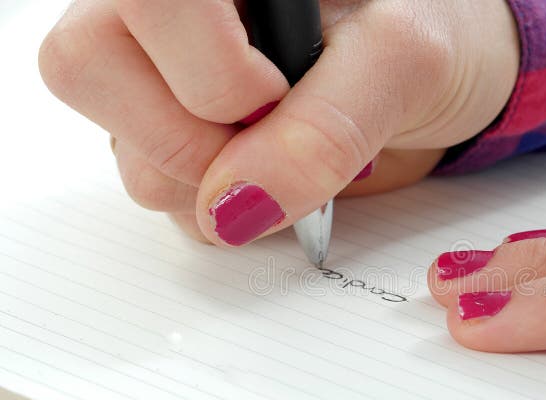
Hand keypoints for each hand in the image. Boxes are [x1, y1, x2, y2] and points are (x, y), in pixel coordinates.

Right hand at [39, 0, 519, 244]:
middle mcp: (163, 13)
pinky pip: (163, 196)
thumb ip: (325, 127)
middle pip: (89, 71)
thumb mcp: (402, 61)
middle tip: (281, 136)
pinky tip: (272, 176)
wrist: (435, 79)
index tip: (275, 95)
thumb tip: (235, 206)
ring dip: (218, 187)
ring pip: (128, 157)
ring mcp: (158, 76)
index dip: (206, 71)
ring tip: (292, 157)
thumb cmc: (430, 36)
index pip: (145, 2)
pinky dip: (224, 211)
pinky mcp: (172, 135)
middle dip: (200, 140)